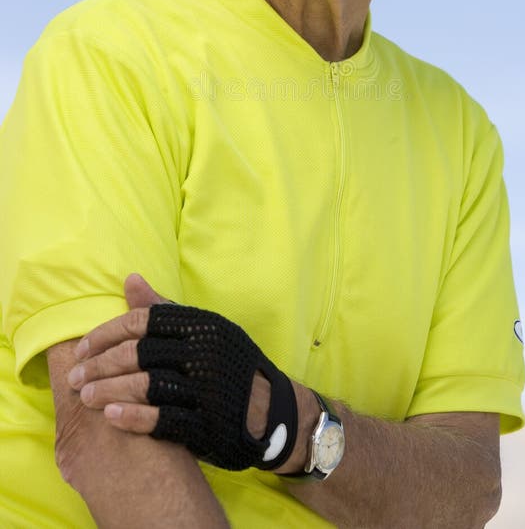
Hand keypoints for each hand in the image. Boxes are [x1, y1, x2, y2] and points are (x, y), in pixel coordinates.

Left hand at [68, 275, 298, 470]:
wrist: (271, 409)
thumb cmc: (228, 364)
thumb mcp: (204, 330)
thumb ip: (163, 308)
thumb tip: (129, 279)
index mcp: (201, 325)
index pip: (143, 321)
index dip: (107, 334)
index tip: (82, 349)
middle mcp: (205, 353)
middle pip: (139, 353)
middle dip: (100, 365)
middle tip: (74, 379)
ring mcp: (208, 389)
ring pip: (148, 385)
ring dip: (110, 391)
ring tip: (85, 398)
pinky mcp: (209, 424)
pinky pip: (164, 419)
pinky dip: (134, 417)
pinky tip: (111, 416)